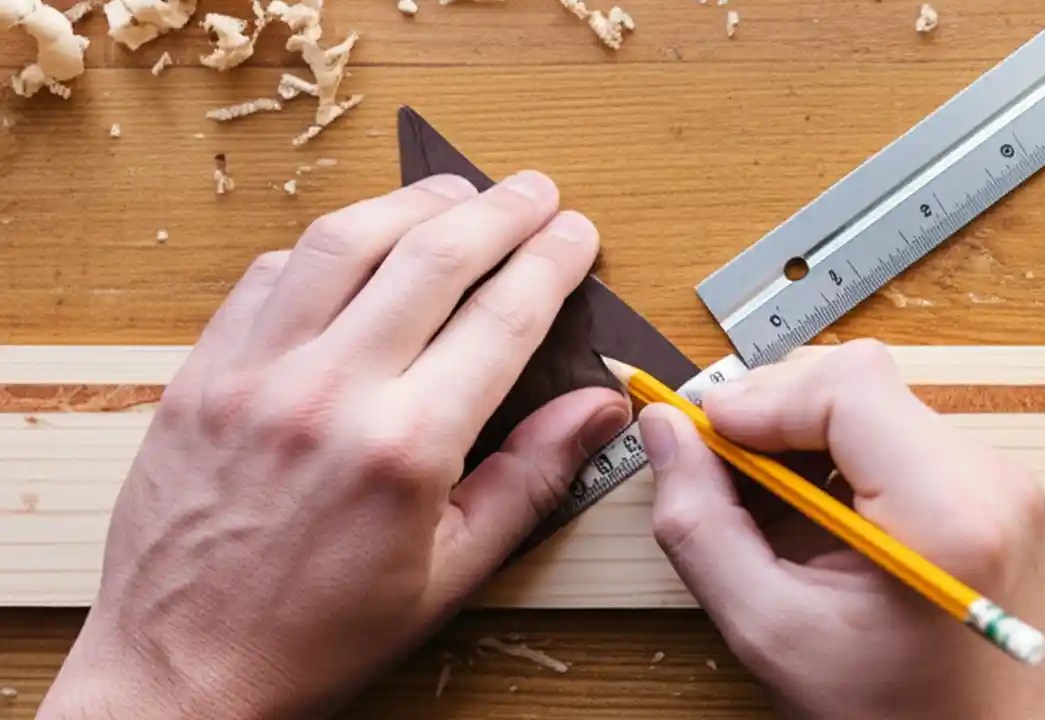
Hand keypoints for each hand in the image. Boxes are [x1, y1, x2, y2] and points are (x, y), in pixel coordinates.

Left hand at [38, 171, 630, 718]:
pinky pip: (271, 273)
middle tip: (535, 192)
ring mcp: (255, 372)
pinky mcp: (203, 372)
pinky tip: (359, 245)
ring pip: (345, 239)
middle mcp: (327, 392)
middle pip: (433, 255)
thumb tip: (599, 409)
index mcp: (404, 448)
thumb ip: (532, 478)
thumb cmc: (316, 637)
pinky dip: (328, 243)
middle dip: (500, 210)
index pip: (502, 318)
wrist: (184, 674)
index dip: (552, 263)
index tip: (576, 237)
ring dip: (413, 202)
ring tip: (456, 192)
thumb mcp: (452, 574)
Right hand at [637, 340, 1044, 719]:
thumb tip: (665, 430)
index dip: (762, 395)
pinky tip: (808, 506)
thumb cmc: (896, 718)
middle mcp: (988, 480)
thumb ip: (701, 525)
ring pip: (873, 400)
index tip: (704, 430)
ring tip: (762, 495)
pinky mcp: (988, 489)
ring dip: (800, 430)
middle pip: (859, 381)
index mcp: (947, 515)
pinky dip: (835, 452)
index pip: (848, 385)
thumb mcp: (771, 632)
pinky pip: (896, 431)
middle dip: (773, 407)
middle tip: (717, 460)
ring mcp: (997, 480)